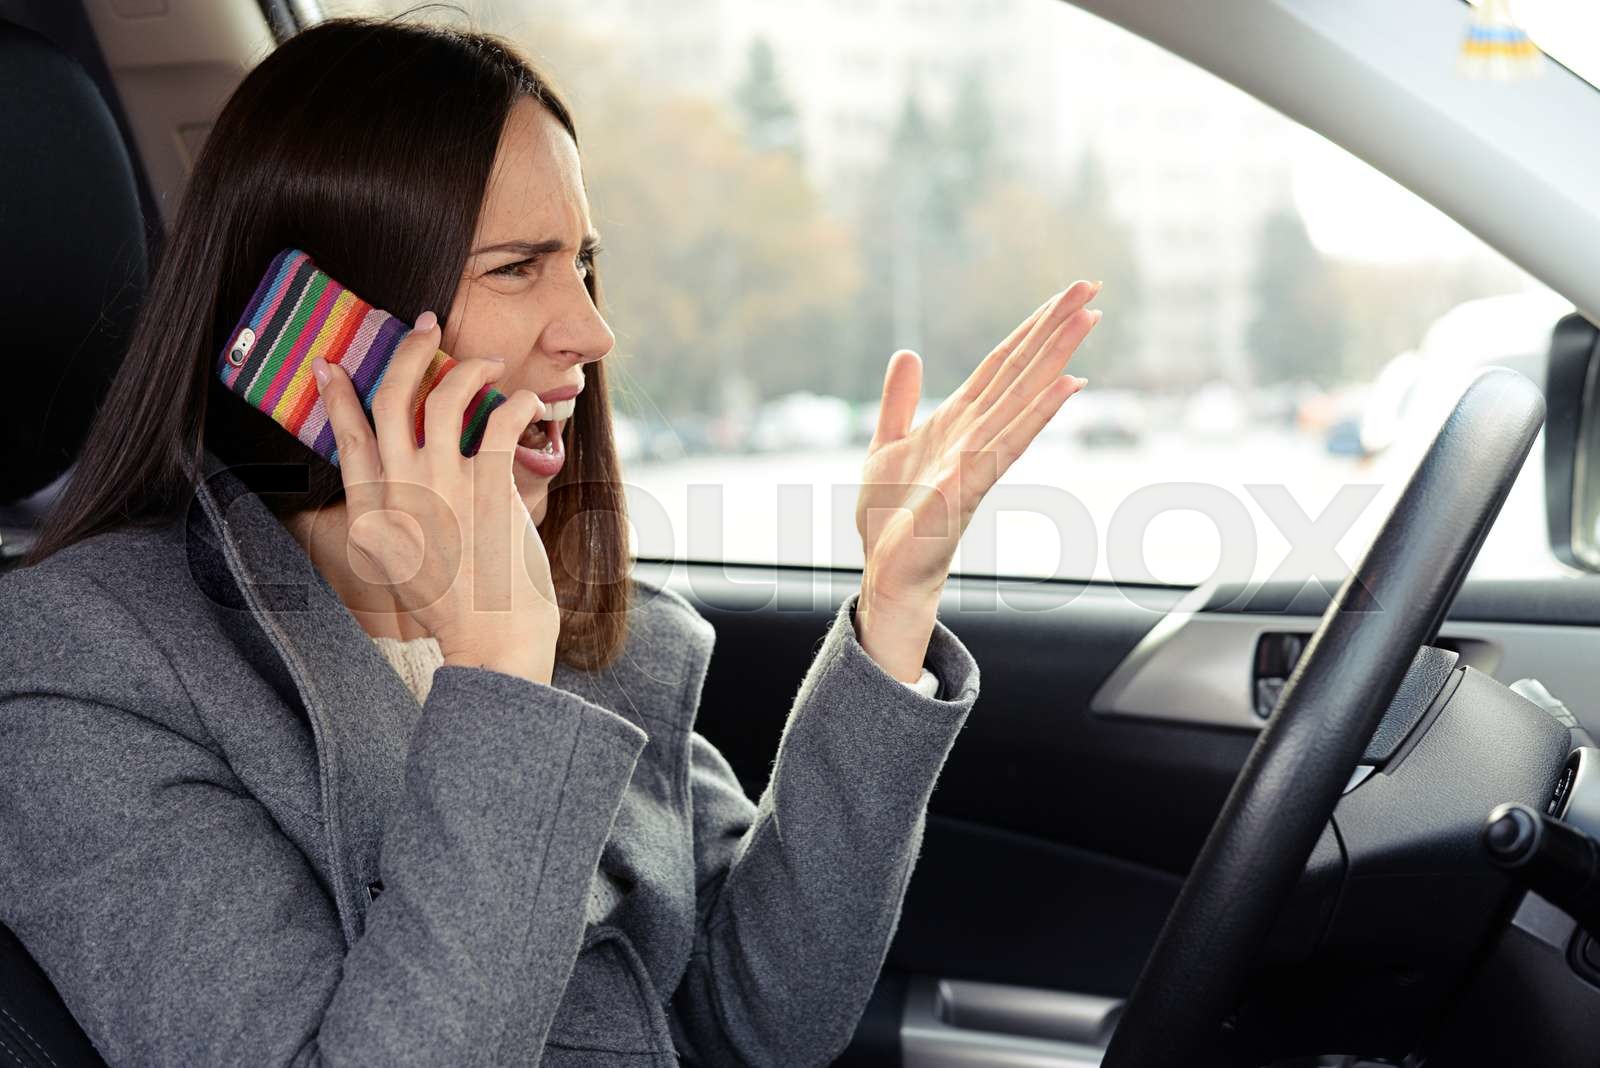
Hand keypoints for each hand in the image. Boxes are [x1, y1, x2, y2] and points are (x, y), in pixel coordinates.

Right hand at [312, 310, 559, 684]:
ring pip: (444, 397)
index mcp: (372, 512)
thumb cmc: (458, 605)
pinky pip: (501, 423)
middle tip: (426, 326)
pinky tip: (527, 401)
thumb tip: (399, 466)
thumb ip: (391, 514)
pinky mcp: (490, 491)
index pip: (347, 437)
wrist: (493, 641)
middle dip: (408, 351)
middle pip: (391, 400)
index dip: (338, 394)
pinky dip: (518, 402)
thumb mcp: (401, 563)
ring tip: (490, 363)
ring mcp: (444, 490)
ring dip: (468, 367)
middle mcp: (400, 493)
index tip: (331, 362)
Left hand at [852, 281, 1100, 679]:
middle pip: (1021, 373)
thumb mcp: (885, 445)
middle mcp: (976, 437)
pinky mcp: (964, 494)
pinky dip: (1026, 424)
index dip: (1031, 326)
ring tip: (1084, 329)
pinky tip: (1056, 395)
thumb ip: (899, 401)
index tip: (1068, 292)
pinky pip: (998, 453)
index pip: (1002, 363)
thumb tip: (907, 353)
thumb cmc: (891, 517)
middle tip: (1093, 287)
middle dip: (1054, 331)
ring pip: (1020, 405)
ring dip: (1052, 367)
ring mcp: (975, 464)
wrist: (885, 572)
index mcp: (959, 421)